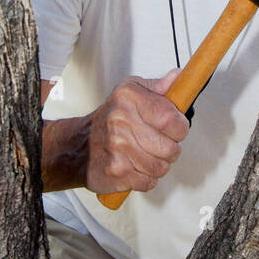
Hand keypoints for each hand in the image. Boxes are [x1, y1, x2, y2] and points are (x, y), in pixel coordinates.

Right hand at [85, 68, 189, 194]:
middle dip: (171, 149)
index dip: (180, 127)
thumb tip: (178, 77)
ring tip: (144, 154)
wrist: (78, 145)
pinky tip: (135, 166)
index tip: (176, 128)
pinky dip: (146, 178)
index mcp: (128, 97)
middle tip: (158, 143)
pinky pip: (149, 181)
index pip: (171, 118)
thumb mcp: (130, 93)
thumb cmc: (109, 119)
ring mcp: (118, 148)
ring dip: (158, 164)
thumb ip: (157, 88)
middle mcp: (121, 121)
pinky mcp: (117, 172)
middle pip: (170, 147)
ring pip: (161, 167)